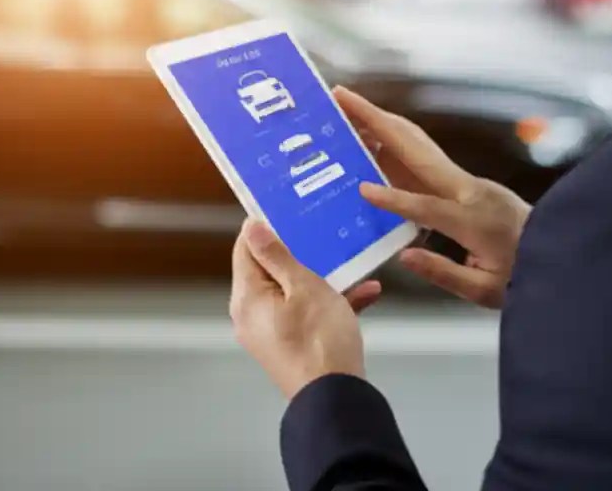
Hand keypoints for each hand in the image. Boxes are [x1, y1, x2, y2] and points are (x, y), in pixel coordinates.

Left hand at [229, 219, 382, 398]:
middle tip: (324, 234)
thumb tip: (251, 227)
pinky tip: (366, 294)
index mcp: (247, 297)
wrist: (335, 400)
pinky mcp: (289, 346)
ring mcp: (269, 333)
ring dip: (324, 279)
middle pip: (269, 271)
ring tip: (354, 265)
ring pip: (292, 293)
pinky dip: (330, 304)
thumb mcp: (304, 287)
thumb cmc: (320, 340)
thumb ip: (277, 256)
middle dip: (299, 253)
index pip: (245, 249)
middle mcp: (250, 315)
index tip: (287, 211)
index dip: (263, 228)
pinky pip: (305, 315)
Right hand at [335, 87, 531, 308]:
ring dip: (383, 122)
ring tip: (348, 106)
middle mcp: (468, 190)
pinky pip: (423, 158)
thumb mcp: (486, 289)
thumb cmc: (524, 276)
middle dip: (376, 120)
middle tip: (341, 96)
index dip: (394, 199)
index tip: (361, 189)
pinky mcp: (463, 183)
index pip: (426, 206)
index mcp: (473, 220)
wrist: (559, 252)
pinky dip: (395, 142)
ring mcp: (466, 182)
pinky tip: (371, 139)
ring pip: (419, 144)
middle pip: (417, 149)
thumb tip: (404, 255)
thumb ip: (444, 272)